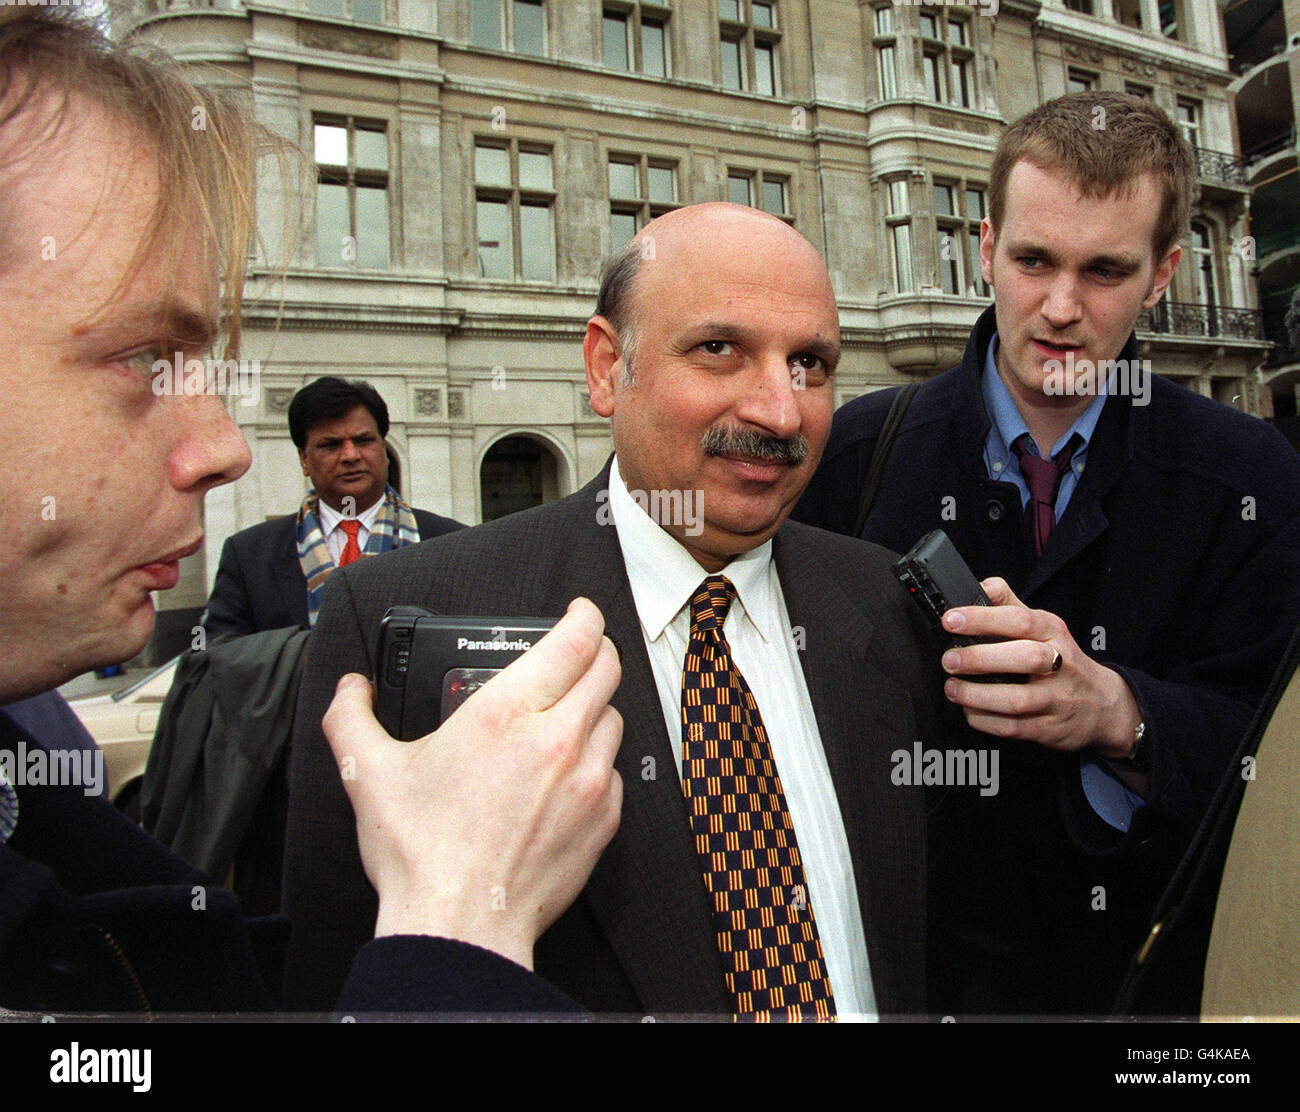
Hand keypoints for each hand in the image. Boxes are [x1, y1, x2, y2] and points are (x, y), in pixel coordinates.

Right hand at [322, 596, 623, 970]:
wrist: (460, 927)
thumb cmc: (421, 856)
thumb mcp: (367, 774)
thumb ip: (351, 718)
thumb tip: (351, 690)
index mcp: (504, 715)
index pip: (573, 641)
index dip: (584, 615)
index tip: (580, 611)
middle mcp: (556, 740)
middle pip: (606, 669)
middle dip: (595, 653)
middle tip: (577, 655)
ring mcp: (586, 781)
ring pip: (613, 719)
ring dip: (593, 710)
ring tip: (562, 721)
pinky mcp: (603, 820)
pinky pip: (615, 772)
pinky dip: (596, 764)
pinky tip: (566, 776)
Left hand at [939, 577, 1141, 756]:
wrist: (1103, 705)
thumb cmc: (1062, 660)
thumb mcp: (1044, 626)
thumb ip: (1010, 604)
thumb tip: (979, 586)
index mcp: (1053, 632)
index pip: (1020, 620)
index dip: (983, 619)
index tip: (951, 620)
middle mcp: (1059, 663)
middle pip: (1024, 658)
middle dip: (980, 658)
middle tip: (950, 659)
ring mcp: (1056, 699)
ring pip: (1017, 700)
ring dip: (977, 695)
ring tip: (952, 688)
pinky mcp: (1049, 728)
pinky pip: (1013, 727)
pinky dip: (985, 720)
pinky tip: (969, 710)